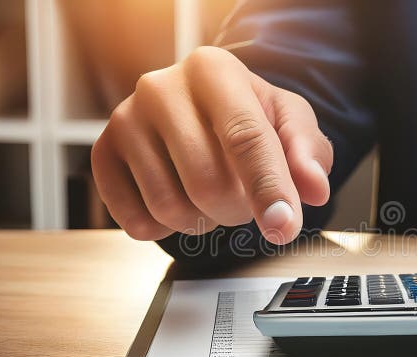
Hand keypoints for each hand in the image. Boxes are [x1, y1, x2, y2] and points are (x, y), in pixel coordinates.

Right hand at [91, 46, 331, 243]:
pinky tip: (177, 198)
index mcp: (213, 70)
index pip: (245, 138)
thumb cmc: (247, 113)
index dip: (268, 189)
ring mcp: (125, 120)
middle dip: (237, 207)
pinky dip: (164, 227)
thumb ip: (308, 153)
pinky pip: (136, 221)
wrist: (199, 107)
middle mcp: (160, 88)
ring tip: (208, 192)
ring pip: (170, 208)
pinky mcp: (103, 153)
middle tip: (241, 194)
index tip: (284, 228)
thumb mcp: (289, 121)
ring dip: (202, 220)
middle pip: (208, 183)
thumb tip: (313, 189)